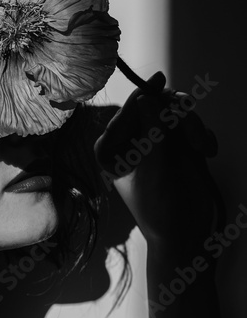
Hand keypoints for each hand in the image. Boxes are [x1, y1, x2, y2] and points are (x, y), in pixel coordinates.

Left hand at [93, 71, 220, 258]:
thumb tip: (149, 97)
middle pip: (156, 107)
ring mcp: (158, 144)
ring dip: (193, 127)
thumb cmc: (158, 209)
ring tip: (202, 149)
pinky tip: (206, 153)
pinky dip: (202, 136)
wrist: (185, 236)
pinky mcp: (181, 148)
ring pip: (177, 114)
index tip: (160, 81)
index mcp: (112, 148)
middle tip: (193, 134)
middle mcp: (133, 141)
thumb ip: (152, 130)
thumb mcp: (153, 166)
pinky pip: (193, 127)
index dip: (145, 95)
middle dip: (177, 116)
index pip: (129, 112)